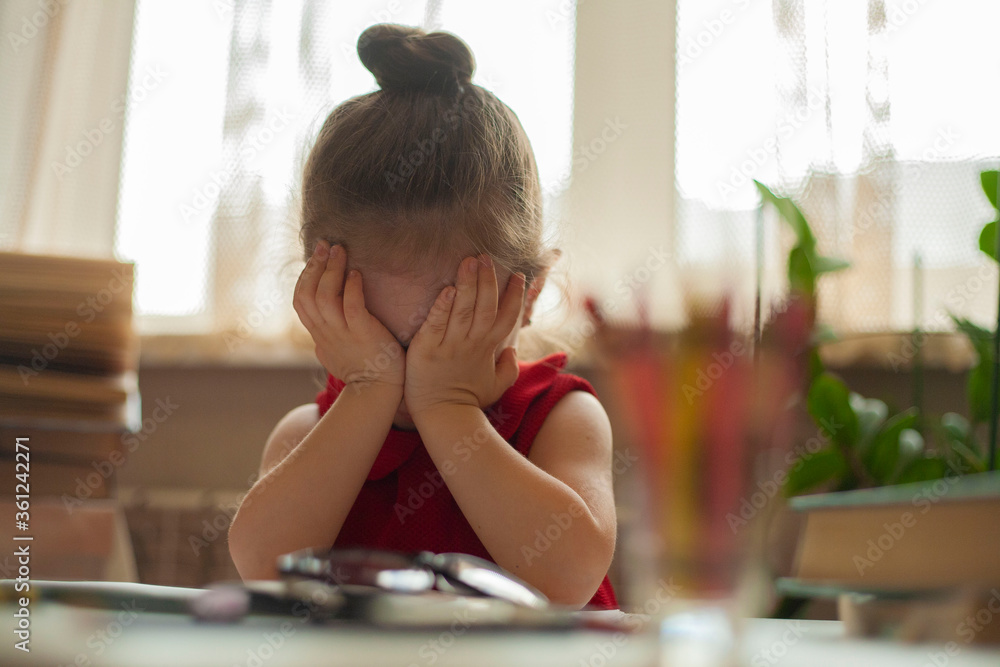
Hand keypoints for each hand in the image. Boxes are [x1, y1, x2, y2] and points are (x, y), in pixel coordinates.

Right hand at [293, 240, 404, 390]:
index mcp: (319, 334)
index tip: (316, 256)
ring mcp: (343, 334)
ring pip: (326, 298)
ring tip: (341, 251)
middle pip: (308, 294)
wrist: (377, 391)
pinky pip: (352, 307)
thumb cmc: (360, 372)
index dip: (305, 276)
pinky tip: (357, 274)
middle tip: (326, 244)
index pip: (301, 300)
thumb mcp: (333, 355)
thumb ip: (324, 341)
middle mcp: (326, 332)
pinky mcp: (363, 334)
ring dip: (332, 271)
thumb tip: (316, 339)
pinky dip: (352, 288)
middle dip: (315, 266)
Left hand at [404, 254, 525, 417]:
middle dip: (488, 280)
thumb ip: (508, 368)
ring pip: (463, 310)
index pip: (507, 316)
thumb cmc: (468, 400)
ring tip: (470, 261)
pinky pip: (436, 324)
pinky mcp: (427, 349)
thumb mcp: (496, 386)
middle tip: (487, 257)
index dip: (515, 295)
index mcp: (488, 348)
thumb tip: (512, 351)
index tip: (518, 275)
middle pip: (485, 306)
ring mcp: (449, 345)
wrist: (443, 416)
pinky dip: (442, 307)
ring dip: (468, 284)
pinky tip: (448, 290)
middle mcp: (472, 343)